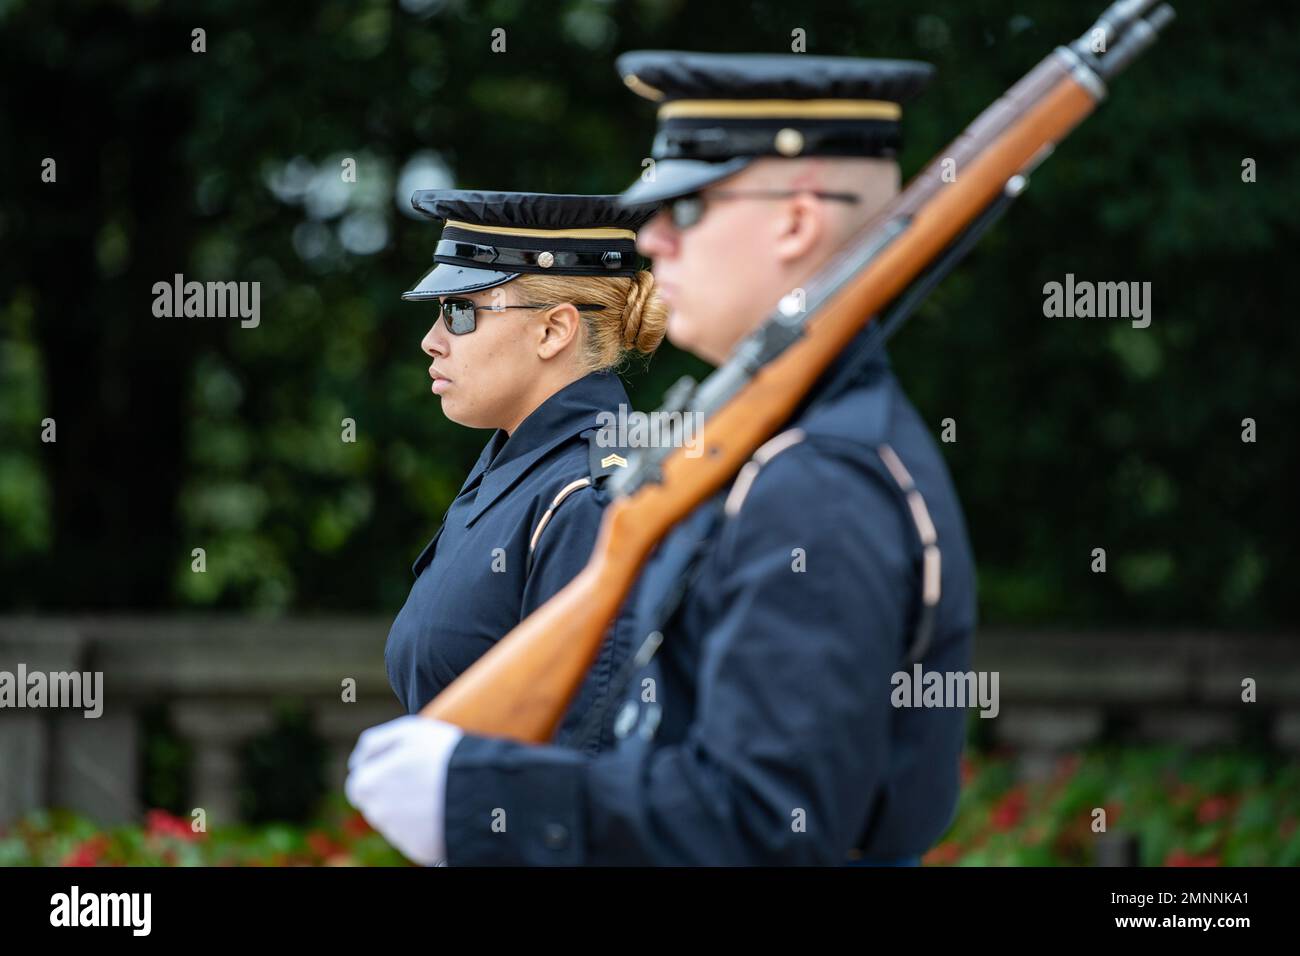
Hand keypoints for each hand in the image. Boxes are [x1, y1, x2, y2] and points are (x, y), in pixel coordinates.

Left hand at [345, 715, 463, 865]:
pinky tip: (443, 809)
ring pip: (396, 821)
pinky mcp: (418, 849)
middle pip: (377, 804)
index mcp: (367, 784)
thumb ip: (373, 744)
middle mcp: (377, 814)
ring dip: (410, 808)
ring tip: (438, 792)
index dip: (377, 774)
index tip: (398, 768)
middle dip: (393, 792)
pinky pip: (416, 836)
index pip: (358, 785)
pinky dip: (426, 826)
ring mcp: (398, 834)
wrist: (481, 789)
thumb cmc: (443, 754)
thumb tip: (355, 763)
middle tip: (421, 779)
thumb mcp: (408, 731)